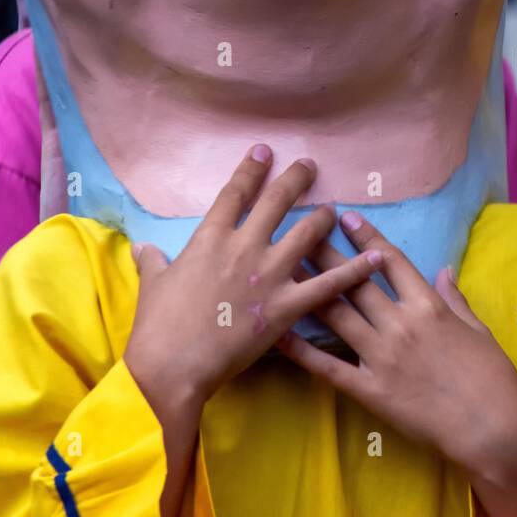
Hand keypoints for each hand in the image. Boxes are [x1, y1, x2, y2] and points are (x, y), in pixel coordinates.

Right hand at [124, 148, 382, 412]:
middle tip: (311, 165)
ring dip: (325, 218)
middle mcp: (243, 247)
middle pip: (277, 202)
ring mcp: (268, 274)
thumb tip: (141, 247)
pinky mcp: (286, 306)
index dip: (251, 170)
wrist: (172, 365)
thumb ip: (153, 262)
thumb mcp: (153, 286)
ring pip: (307, 234)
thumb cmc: (157, 327)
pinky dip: (355, 270)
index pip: (235, 193)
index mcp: (209, 239)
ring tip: (337, 209)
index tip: (265, 151)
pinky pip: (329, 284)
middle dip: (296, 179)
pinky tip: (375, 257)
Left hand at [277, 210, 516, 516]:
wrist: (492, 429)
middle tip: (301, 231)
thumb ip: (455, 299)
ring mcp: (383, 357)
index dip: (368, 236)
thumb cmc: (493, 378)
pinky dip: (303, 351)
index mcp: (429, 307)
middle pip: (356, 282)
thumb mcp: (478, 330)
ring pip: (338, 316)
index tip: (346, 217)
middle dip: (327, 254)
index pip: (392, 261)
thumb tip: (444, 270)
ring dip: (311, 290)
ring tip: (286, 269)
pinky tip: (281, 334)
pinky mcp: (371, 390)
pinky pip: (330, 367)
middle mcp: (401, 325)